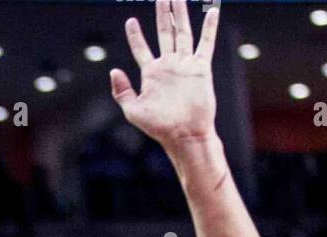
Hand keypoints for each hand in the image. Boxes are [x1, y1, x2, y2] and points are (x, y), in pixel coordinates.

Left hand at [110, 0, 219, 150]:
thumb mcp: (133, 110)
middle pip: (164, 33)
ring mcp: (184, 65)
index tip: (131, 20)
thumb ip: (122, 91)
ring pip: (182, 32)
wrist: (184, 134)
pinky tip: (212, 11)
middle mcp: (168, 65)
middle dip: (162, 14)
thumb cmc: (158, 127)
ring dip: (180, 14)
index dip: (135, 35)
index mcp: (151, 74)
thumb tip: (113, 70)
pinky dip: (209, 27)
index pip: (141, 49)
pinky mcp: (200, 68)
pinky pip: (206, 43)